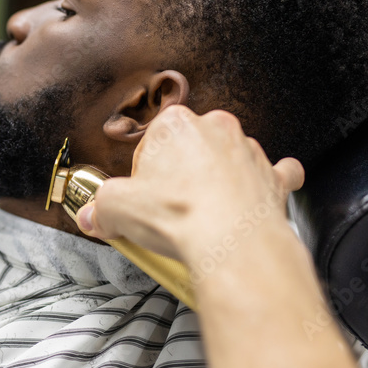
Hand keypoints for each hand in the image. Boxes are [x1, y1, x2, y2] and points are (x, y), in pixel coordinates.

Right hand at [75, 105, 304, 265]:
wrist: (232, 242)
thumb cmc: (180, 215)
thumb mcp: (116, 209)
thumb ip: (100, 209)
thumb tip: (93, 216)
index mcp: (174, 125)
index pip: (150, 146)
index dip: (143, 176)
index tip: (143, 198)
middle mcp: (214, 129)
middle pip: (188, 150)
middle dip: (179, 175)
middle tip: (168, 208)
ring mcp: (247, 151)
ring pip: (228, 159)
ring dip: (218, 179)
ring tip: (203, 215)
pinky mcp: (272, 177)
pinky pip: (274, 173)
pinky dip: (266, 184)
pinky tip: (254, 199)